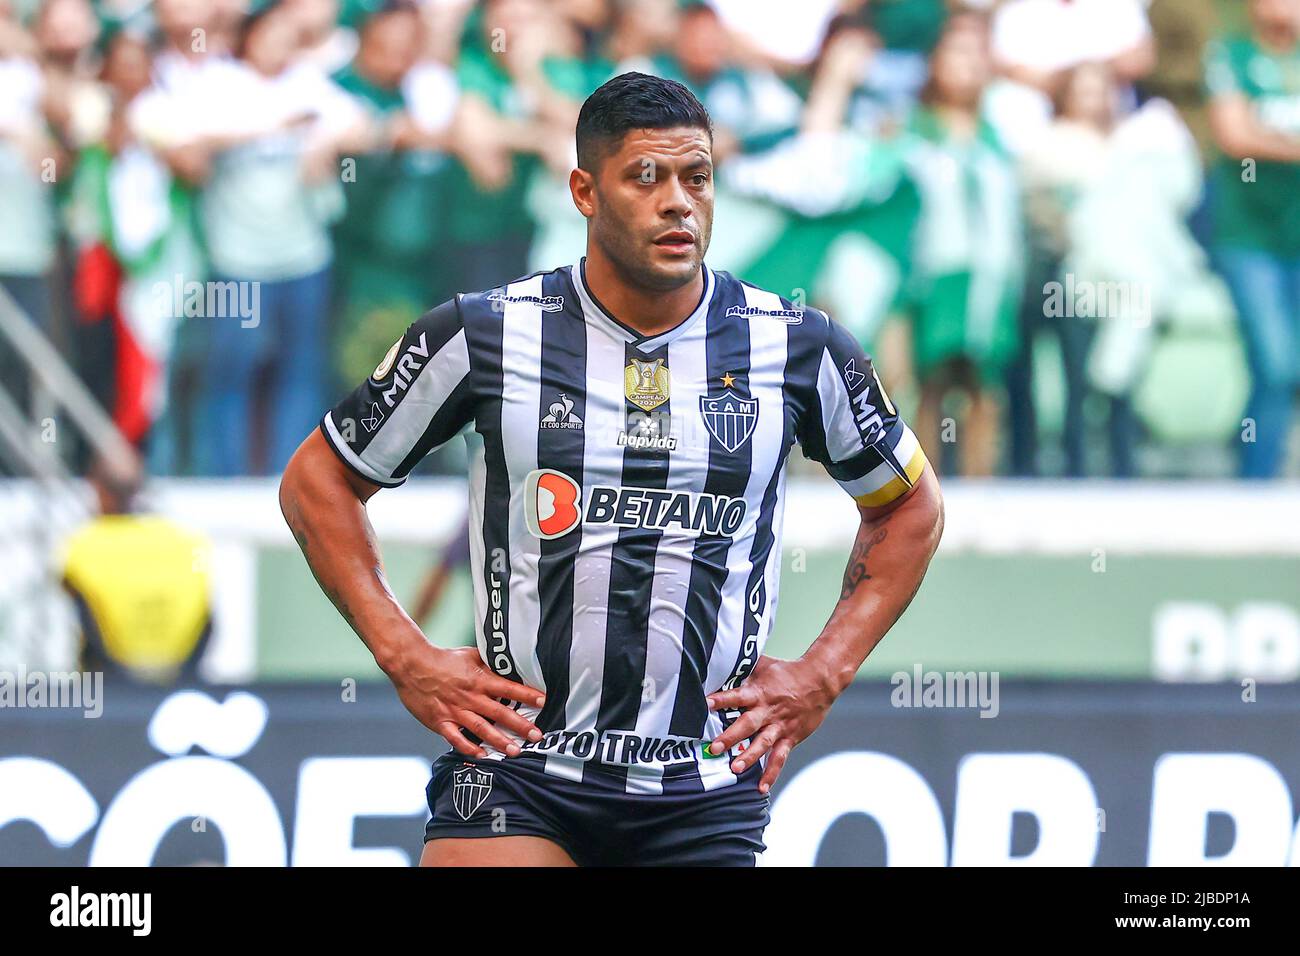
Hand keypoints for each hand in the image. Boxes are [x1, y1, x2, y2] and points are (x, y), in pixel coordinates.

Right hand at [387, 644, 545, 758]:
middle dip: (520, 725)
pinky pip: (456, 738)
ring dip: (499, 741)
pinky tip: (482, 756)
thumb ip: (488, 664)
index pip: (508, 688)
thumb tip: (508, 664)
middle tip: (537, 736)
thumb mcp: (470, 655)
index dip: (526, 695)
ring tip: (515, 751)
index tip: (543, 701)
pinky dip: (469, 748)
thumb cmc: (442, 659)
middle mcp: (470, 697)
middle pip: (499, 713)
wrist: (411, 664)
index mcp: (479, 679)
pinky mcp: (440, 721)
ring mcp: (455, 711)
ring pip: (481, 729)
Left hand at [706, 655, 841, 793]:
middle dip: (731, 737)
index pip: (737, 696)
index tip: (706, 703)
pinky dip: (771, 773)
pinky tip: (761, 788)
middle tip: (715, 748)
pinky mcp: (790, 737)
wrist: (819, 681)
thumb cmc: (788, 672)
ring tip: (735, 768)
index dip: (722, 699)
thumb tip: (721, 661)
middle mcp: (768, 711)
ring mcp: (779, 726)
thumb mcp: (763, 665)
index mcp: (759, 692)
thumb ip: (743, 669)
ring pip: (763, 743)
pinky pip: (779, 758)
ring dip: (749, 756)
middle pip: (747, 725)